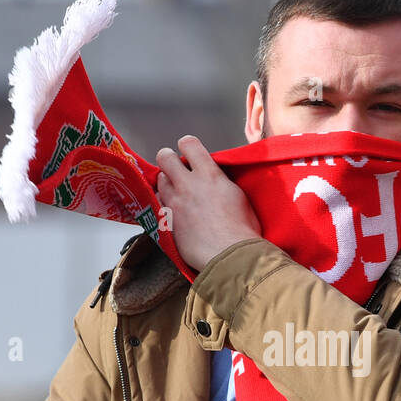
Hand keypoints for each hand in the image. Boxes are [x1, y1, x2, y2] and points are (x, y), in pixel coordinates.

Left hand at [154, 135, 262, 271]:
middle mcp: (187, 185)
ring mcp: (174, 203)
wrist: (230, 256)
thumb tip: (215, 178)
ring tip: (177, 192)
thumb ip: (221, 181)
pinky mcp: (168, 221)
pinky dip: (164, 203)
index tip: (190, 152)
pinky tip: (175, 211)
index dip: (187, 146)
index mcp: (209, 174)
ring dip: (167, 182)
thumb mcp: (239, 196)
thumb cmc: (242, 231)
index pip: (189, 144)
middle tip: (176, 168)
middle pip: (165, 157)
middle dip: (169, 159)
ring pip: (159, 180)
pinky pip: (158, 204)